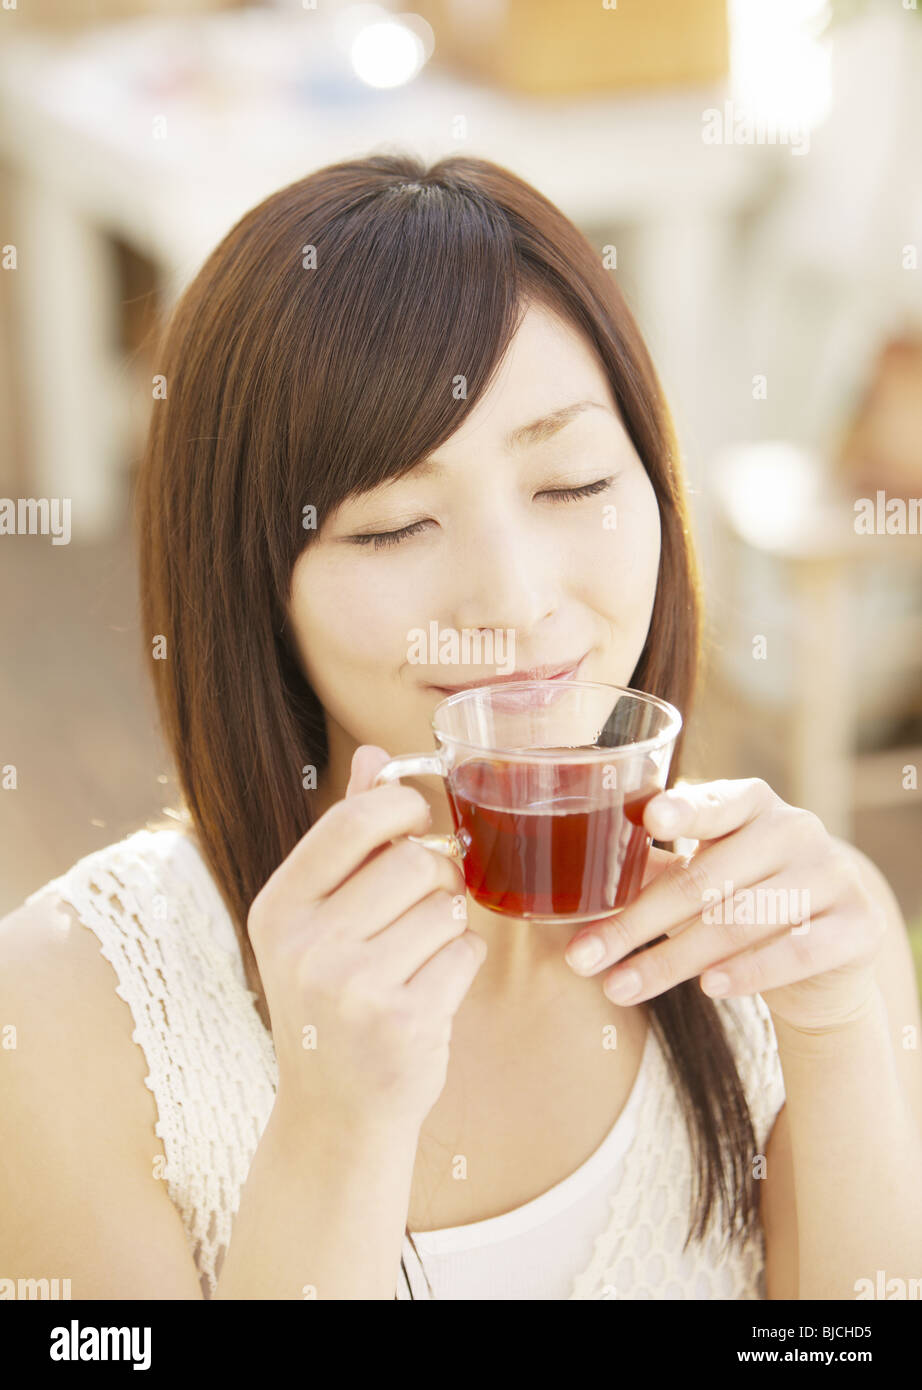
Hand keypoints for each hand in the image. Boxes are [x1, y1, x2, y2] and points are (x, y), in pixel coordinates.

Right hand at [248, 745, 486, 1132]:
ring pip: (447, 905)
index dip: (403, 808)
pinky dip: (462, 963)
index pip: (355, 820)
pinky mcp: (403, 1020)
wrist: (333, 1114)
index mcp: (279, 907)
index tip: (416, 823)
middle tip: (423, 905)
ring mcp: (353, 986)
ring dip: (449, 924)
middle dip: (435, 877)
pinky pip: (465, 951)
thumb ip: (347, 838)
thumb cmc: (332, 1001)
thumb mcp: (317, 920)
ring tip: (419, 956)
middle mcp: (306, 944)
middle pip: (415, 861)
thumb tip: (376, 755)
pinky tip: (431, 990)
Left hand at [563, 778, 887, 1032]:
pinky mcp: (857, 925)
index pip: (715, 803)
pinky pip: (795, 952)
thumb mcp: (703, 877)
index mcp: (752, 803)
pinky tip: (708, 989)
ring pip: (740, 921)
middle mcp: (795, 829)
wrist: (824, 959)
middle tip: (584, 959)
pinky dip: (747, 973)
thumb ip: (655, 870)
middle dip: (637, 924)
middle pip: (707, 879)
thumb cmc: (741, 903)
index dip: (684, 810)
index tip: (650, 819)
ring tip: (619, 988)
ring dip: (672, 960)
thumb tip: (579, 880)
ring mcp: (831, 874)